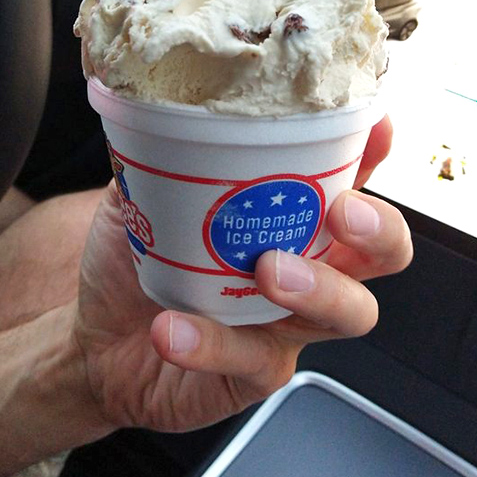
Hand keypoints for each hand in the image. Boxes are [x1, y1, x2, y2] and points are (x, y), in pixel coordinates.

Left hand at [73, 115, 410, 434]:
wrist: (92, 334)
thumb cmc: (139, 255)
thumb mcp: (145, 193)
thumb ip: (167, 155)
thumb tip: (165, 104)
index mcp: (292, 214)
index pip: (351, 178)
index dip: (375, 154)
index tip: (377, 127)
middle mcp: (308, 266)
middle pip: (384, 252)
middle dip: (380, 230)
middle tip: (343, 213)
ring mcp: (288, 323)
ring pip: (349, 312)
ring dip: (318, 288)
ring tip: (268, 271)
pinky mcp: (255, 371)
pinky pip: (255, 360)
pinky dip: (212, 343)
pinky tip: (170, 328)